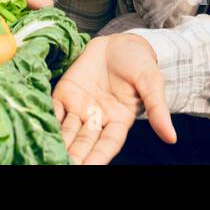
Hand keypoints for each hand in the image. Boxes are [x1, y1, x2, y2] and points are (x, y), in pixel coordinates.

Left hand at [52, 33, 175, 164]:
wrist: (120, 41)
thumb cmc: (139, 62)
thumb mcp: (151, 82)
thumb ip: (157, 109)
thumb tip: (172, 138)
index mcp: (119, 120)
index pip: (107, 144)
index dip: (97, 156)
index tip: (86, 168)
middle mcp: (97, 118)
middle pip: (84, 142)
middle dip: (73, 154)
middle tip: (59, 164)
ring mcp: (80, 107)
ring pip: (67, 130)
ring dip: (58, 141)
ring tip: (46, 153)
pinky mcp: (66, 93)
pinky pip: (54, 108)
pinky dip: (47, 118)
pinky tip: (37, 126)